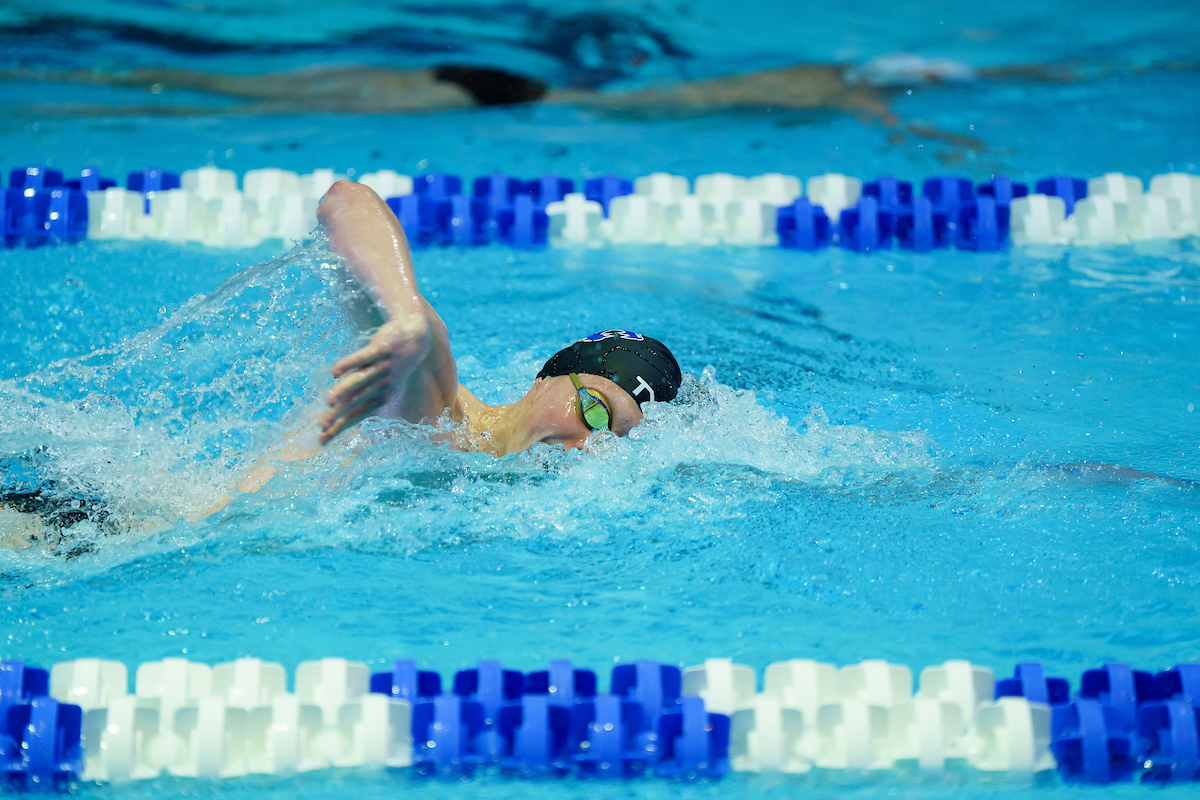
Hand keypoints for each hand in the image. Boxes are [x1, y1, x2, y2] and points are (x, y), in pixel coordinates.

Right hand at [319, 315, 431, 442]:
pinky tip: (334, 372)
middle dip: (339, 415)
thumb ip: (358, 392)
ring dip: (344, 391)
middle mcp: (383, 385)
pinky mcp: (381, 349)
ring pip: (360, 381)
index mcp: (382, 397)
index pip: (357, 415)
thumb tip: (336, 407)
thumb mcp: (377, 381)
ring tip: (329, 402)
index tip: (323, 438)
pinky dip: (349, 364)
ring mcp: (383, 367)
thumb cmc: (391, 364)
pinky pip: (363, 357)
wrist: (416, 338)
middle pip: (356, 402)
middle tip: (322, 426)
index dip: (340, 427)